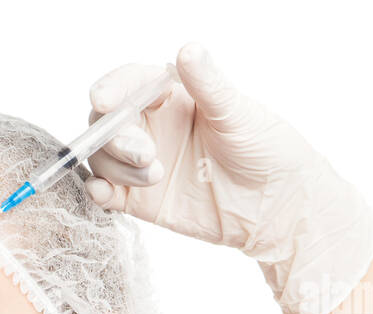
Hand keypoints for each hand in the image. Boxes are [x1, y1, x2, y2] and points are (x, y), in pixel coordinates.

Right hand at [84, 41, 372, 313]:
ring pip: (103, 157)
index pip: (128, 85)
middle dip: (116, 137)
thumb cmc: (265, 150)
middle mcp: (152, 127)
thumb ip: (208, 84)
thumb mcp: (237, 113)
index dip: (111, 90)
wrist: (276, 205)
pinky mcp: (140, 199)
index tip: (104, 101)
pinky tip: (105, 194)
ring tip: (154, 177)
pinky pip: (105, 192)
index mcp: (171, 97)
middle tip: (145, 155)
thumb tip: (188, 49)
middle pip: (107, 123)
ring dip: (116, 167)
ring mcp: (143, 164)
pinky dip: (97, 192)